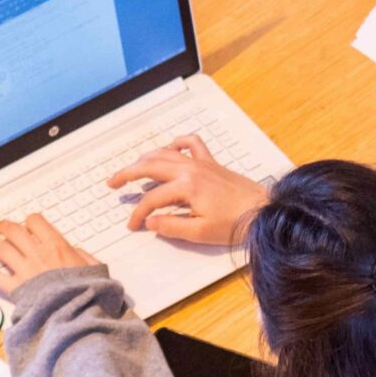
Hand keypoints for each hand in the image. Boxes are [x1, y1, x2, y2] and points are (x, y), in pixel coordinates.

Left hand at [0, 213, 96, 298]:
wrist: (75, 310)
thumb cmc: (86, 291)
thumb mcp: (93, 267)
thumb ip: (83, 256)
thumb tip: (76, 252)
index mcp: (56, 245)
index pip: (36, 222)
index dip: (30, 221)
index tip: (28, 225)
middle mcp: (37, 253)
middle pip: (15, 231)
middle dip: (5, 226)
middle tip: (0, 226)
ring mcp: (24, 270)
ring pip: (2, 248)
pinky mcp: (16, 287)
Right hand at [109, 134, 270, 246]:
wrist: (263, 212)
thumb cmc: (235, 224)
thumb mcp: (200, 233)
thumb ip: (171, 227)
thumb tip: (150, 222)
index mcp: (186, 187)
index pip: (151, 199)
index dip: (138, 213)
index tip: (133, 225)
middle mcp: (191, 170)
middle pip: (150, 166)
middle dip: (127, 173)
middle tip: (112, 182)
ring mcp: (201, 163)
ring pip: (166, 153)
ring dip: (145, 158)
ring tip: (131, 167)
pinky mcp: (211, 163)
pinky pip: (191, 143)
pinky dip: (177, 143)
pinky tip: (170, 149)